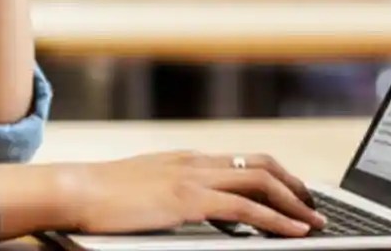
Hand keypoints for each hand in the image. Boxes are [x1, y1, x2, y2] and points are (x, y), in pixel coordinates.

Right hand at [63, 152, 325, 236]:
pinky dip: (275, 219)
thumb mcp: (146, 189)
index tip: (295, 193)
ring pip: (261, 183)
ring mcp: (194, 177)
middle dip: (294, 186)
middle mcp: (197, 162)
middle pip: (262, 165)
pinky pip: (245, 209)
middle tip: (315, 207)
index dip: (276, 176)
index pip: (244, 160)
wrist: (76, 189)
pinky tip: (292, 231)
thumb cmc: (101, 196)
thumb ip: (173, 193)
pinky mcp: (189, 199)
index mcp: (188, 159)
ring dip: (294, 204)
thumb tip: (191, 207)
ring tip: (315, 223)